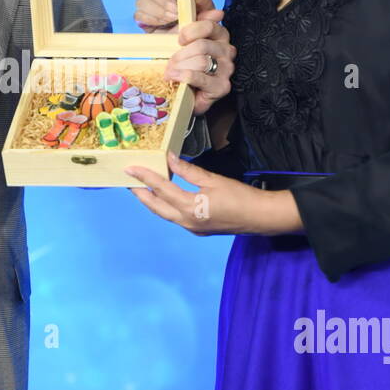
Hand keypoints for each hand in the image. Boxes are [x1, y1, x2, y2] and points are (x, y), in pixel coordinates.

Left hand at [124, 152, 303, 236]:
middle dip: (140, 194)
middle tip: (129, 181)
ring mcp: (191, 228)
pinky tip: (165, 197)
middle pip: (156, 206)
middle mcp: (186, 221)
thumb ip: (189, 171)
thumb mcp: (213, 180)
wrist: (261, 218)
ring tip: (142, 188)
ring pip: (164, 214)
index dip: (144, 177)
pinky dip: (166, 206)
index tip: (131, 169)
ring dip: (152, 201)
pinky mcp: (198, 230)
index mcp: (190, 207)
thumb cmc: (240, 197)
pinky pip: (175, 217)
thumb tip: (170, 159)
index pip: (161, 189)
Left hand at [134, 0, 235, 115]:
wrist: (180, 91)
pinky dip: (184, 76)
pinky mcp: (222, 86)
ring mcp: (227, 67)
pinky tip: (175, 77)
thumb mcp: (176, 34)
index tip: (179, 36)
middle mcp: (226, 47)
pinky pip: (201, 77)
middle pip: (203, 42)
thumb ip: (185, 10)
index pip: (211, 20)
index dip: (192, 28)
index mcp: (218, 31)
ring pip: (202, 59)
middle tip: (170, 58)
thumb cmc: (180, 60)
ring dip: (181, 65)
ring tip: (170, 70)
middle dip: (181, 52)